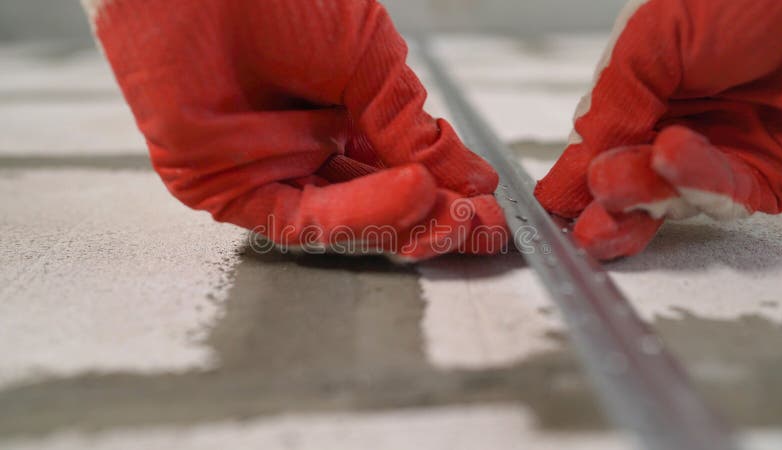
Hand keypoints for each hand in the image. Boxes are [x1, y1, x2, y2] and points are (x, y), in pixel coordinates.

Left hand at [84, 0, 507, 260]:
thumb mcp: (371, 61)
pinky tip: (408, 196)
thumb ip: (413, 126)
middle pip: (376, 207)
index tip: (493, 214)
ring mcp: (271, 171)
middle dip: (433, 221)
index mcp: (345, 116)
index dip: (450, 196)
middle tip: (478, 229)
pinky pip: (299, 219)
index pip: (404, 172)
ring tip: (449, 212)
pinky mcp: (229, 189)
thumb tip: (473, 178)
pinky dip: (356, 215)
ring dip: (402, 223)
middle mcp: (310, 150)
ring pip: (344, 222)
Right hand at [534, 0, 781, 259]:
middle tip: (585, 221)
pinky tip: (672, 157)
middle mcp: (673, 125)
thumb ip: (614, 98)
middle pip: (627, 186)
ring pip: (670, 200)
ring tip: (617, 182)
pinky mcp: (767, 176)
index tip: (554, 203)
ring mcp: (719, 154)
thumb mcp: (654, 32)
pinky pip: (725, 194)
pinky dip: (697, 183)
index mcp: (638, 89)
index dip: (572, 177)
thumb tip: (583, 155)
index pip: (594, 146)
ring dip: (642, 194)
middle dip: (605, 205)